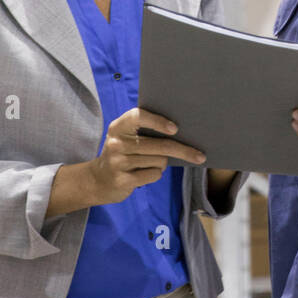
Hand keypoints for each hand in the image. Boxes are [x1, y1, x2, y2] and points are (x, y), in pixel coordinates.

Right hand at [87, 107, 205, 204]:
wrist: (97, 180)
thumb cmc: (122, 154)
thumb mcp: (126, 138)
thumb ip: (145, 131)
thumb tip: (182, 133)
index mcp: (118, 127)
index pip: (138, 116)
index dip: (158, 121)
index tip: (175, 129)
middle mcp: (116, 143)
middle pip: (158, 145)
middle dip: (182, 150)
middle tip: (200, 156)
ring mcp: (118, 162)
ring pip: (159, 161)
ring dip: (162, 163)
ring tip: (150, 163)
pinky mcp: (122, 180)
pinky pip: (153, 175)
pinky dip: (155, 174)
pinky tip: (144, 173)